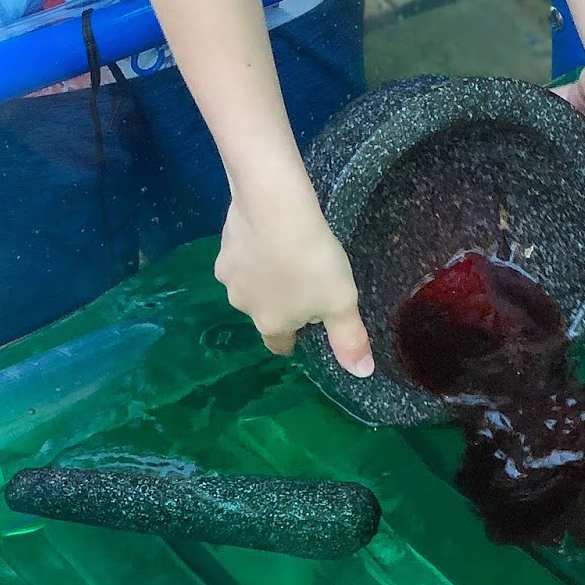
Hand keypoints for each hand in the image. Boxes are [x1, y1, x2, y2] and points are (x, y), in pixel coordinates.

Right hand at [215, 189, 373, 375]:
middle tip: (305, 281)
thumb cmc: (313, 262)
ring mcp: (229, 276)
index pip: (280, 343)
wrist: (275, 210)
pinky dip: (253, 251)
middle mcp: (243, 306)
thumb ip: (350, 338)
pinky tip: (268, 235)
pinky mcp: (222, 248)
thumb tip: (361, 373)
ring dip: (265, 276)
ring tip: (287, 255)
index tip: (307, 326)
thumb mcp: (341, 302)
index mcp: (272, 324)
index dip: (294, 337)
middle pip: (264, 312)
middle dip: (281, 302)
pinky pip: (241, 256)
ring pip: (250, 284)